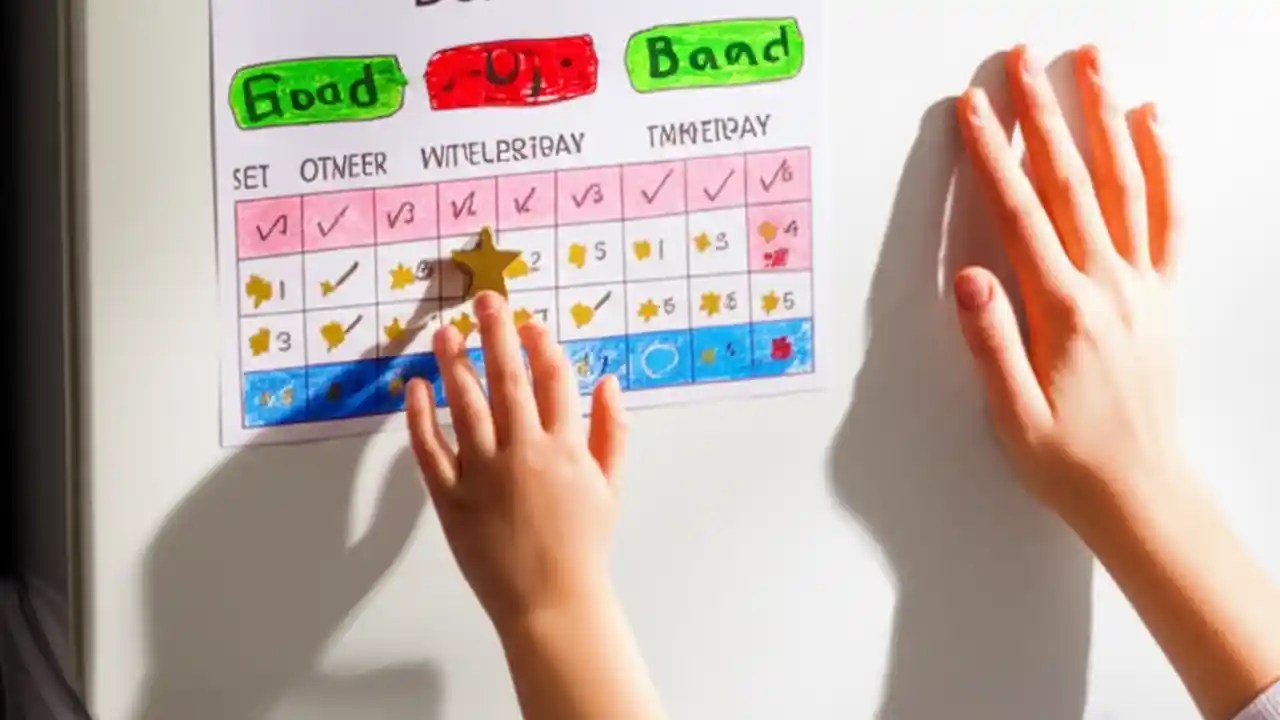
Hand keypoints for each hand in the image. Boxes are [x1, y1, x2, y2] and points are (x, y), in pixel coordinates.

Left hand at [405, 290, 626, 631]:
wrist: (552, 602)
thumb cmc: (583, 547)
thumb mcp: (610, 485)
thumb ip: (611, 430)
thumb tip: (608, 381)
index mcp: (566, 447)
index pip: (553, 379)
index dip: (540, 344)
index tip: (528, 323)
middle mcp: (525, 452)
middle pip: (509, 378)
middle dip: (496, 333)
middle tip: (484, 300)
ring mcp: (485, 473)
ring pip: (467, 404)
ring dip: (456, 363)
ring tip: (446, 333)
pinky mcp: (453, 498)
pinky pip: (430, 448)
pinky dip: (421, 416)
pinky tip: (416, 388)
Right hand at [953, 44, 1181, 527]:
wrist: (1138, 490)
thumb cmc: (1069, 458)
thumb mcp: (1012, 414)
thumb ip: (990, 342)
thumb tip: (970, 277)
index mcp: (1065, 312)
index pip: (1021, 214)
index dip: (992, 156)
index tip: (973, 110)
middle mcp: (1109, 287)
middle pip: (1071, 181)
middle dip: (1044, 113)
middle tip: (1024, 62)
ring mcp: (1140, 286)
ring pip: (1124, 183)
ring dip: (1105, 118)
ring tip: (1091, 65)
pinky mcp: (1158, 295)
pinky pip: (1168, 217)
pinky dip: (1164, 165)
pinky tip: (1153, 125)